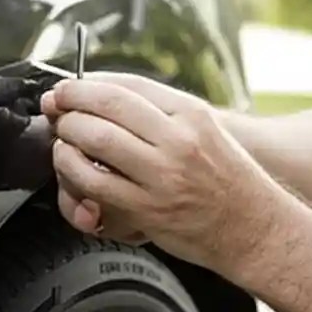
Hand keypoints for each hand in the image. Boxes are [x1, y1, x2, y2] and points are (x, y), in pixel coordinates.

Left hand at [41, 73, 213, 243]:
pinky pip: (94, 184)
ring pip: (95, 141)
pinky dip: (71, 172)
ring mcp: (162, 176)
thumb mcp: (207, 131)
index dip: (90, 83)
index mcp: (192, 115)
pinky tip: (70, 167)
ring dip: (67, 135)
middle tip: (57, 107)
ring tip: (63, 136)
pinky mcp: (147, 209)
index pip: (129, 85)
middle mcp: (178, 140)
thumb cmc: (230, 180)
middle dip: (70, 103)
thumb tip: (110, 98)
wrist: (254, 228)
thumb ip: (164, 113)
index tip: (70, 86)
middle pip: (107, 107)